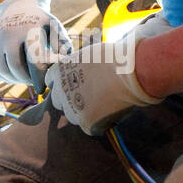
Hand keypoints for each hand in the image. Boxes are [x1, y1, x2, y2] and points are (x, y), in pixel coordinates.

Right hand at [0, 0, 71, 90]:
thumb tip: (63, 64)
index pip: (33, 58)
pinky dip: (2, 77)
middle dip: (25, 80)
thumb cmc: (42, 23)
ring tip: (25, 80)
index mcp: (29, 28)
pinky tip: (13, 77)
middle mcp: (9, 32)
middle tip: (33, 84)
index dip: (38, 77)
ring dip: (14, 80)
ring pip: (2, 70)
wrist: (20, 7)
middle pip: (15, 66)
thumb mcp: (55, 28)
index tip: (42, 89)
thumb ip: (63, 45)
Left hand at [44, 31, 162, 136]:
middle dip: (71, 100)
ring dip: (85, 113)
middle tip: (90, 97)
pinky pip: (91, 127)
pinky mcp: (86, 122)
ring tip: (104, 105)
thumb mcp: (89, 55)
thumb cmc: (116, 59)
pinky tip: (113, 112)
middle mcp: (61, 89)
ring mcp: (72, 108)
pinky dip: (101, 123)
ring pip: (73, 116)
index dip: (63, 84)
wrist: (132, 72)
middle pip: (59, 101)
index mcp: (60, 70)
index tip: (73, 86)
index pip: (51, 81)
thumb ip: (79, 66)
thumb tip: (82, 74)